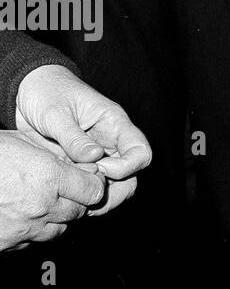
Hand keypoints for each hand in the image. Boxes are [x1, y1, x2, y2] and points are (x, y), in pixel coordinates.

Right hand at [0, 128, 107, 249]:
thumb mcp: (22, 142)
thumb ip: (56, 155)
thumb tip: (81, 163)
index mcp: (48, 177)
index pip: (93, 191)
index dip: (92, 184)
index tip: (87, 179)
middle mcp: (40, 207)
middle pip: (78, 212)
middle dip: (75, 201)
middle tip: (64, 190)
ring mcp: (22, 229)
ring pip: (57, 231)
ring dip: (55, 219)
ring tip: (40, 203)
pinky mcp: (6, 244)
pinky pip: (30, 243)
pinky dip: (31, 233)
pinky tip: (20, 217)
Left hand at [15, 63, 151, 215]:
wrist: (30, 91)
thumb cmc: (48, 92)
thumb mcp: (57, 113)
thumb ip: (74, 137)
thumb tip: (95, 158)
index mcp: (114, 123)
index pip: (141, 152)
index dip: (125, 168)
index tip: (97, 168)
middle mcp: (111, 141)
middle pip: (131, 175)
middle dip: (113, 190)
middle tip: (85, 192)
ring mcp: (96, 155)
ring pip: (112, 184)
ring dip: (96, 195)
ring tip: (74, 197)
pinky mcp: (80, 164)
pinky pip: (90, 184)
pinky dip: (82, 195)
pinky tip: (67, 195)